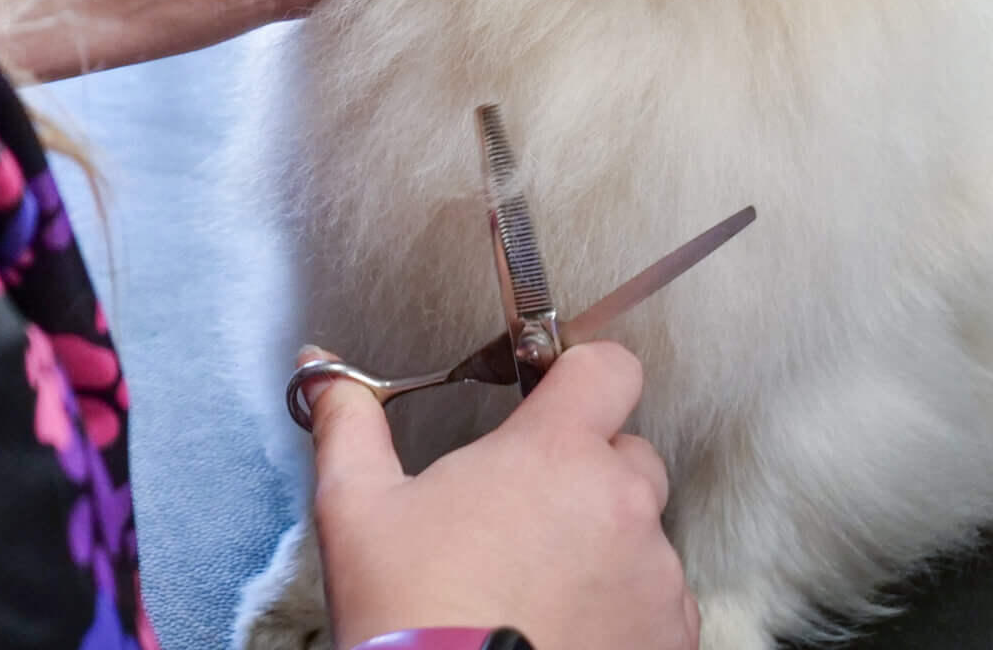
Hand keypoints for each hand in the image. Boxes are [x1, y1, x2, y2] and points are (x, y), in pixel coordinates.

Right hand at [308, 342, 700, 649]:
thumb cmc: (407, 613)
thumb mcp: (356, 508)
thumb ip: (348, 422)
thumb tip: (322, 368)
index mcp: (555, 453)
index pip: (610, 369)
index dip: (581, 376)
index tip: (551, 400)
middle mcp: (621, 505)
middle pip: (628, 455)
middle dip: (586, 473)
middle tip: (523, 515)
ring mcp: (655, 576)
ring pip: (643, 534)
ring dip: (605, 546)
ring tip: (537, 588)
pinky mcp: (671, 637)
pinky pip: (660, 602)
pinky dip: (623, 608)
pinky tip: (565, 628)